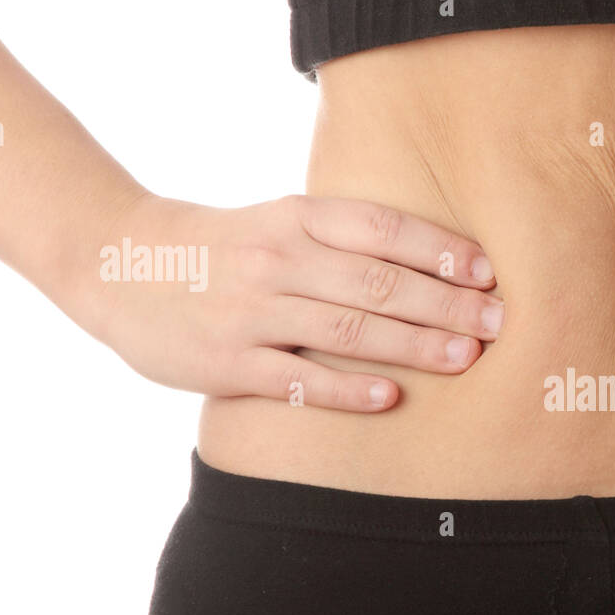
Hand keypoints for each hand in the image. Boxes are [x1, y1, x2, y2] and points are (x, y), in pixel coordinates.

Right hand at [83, 193, 503, 410]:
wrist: (116, 263)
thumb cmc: (223, 247)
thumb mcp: (277, 220)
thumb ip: (341, 236)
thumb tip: (434, 261)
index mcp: (295, 217)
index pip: (382, 227)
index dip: (440, 249)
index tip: (488, 273)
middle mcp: (278, 259)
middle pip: (378, 281)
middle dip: (446, 303)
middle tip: (498, 323)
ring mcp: (252, 311)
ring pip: (348, 328)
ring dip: (414, 344)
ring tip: (466, 358)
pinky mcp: (229, 363)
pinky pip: (298, 378)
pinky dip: (348, 389)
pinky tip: (392, 398)